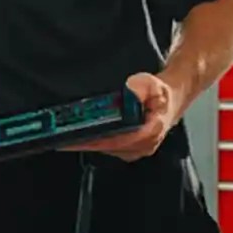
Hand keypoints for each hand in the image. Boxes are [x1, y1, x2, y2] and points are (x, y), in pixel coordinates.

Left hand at [62, 72, 181, 162]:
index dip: (97, 140)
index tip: (77, 138)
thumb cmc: (159, 93)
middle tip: (62, 137)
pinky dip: (94, 143)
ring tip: (65, 137)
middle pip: (109, 147)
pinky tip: (79, 137)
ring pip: (107, 150)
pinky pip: (108, 149)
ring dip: (88, 144)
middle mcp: (144, 145)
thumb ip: (140, 86)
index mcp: (150, 131)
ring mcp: (137, 149)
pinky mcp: (130, 150)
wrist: (171, 100)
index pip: (120, 140)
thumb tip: (130, 92)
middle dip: (86, 142)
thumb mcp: (151, 82)